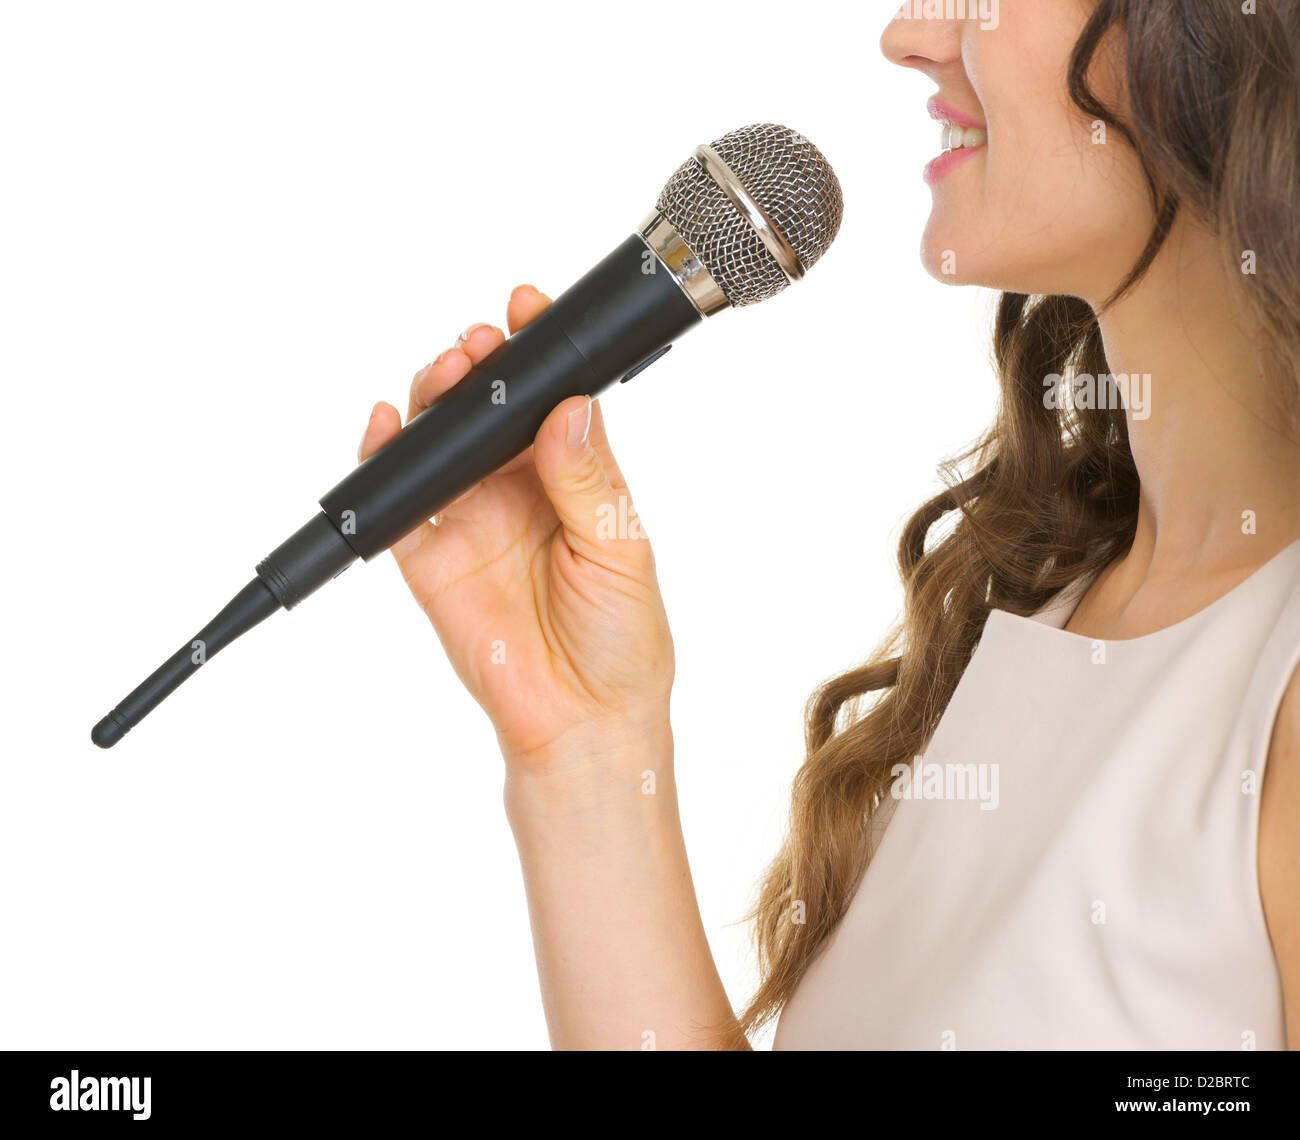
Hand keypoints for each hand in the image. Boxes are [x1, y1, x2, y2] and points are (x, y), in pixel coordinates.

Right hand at [358, 285, 674, 767]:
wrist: (581, 721)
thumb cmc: (622, 641)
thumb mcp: (620, 550)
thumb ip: (589, 479)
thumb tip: (572, 409)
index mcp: (571, 479)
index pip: (547, 399)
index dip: (535, 352)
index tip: (527, 308)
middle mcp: (517, 489)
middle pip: (484, 408)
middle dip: (478, 364)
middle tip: (480, 343)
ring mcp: (470, 519)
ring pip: (438, 441)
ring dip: (434, 398)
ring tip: (445, 370)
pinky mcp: (429, 556)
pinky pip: (397, 500)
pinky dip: (385, 457)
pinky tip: (387, 421)